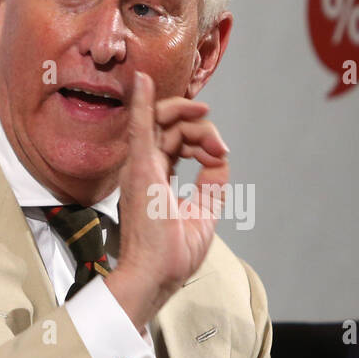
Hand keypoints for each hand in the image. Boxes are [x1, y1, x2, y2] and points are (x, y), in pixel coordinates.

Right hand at [105, 71, 228, 330]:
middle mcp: (143, 168)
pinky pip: (138, 127)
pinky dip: (140, 103)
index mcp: (154, 178)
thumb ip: (211, 183)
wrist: (155, 276)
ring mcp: (139, 167)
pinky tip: (142, 81)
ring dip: (187, 115)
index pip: (175, 142)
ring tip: (207, 125)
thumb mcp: (203, 213)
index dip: (202, 141)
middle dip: (197, 127)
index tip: (220, 155)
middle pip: (168, 127)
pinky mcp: (139, 168)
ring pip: (158, 121)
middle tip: (218, 146)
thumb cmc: (171, 255)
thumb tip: (220, 158)